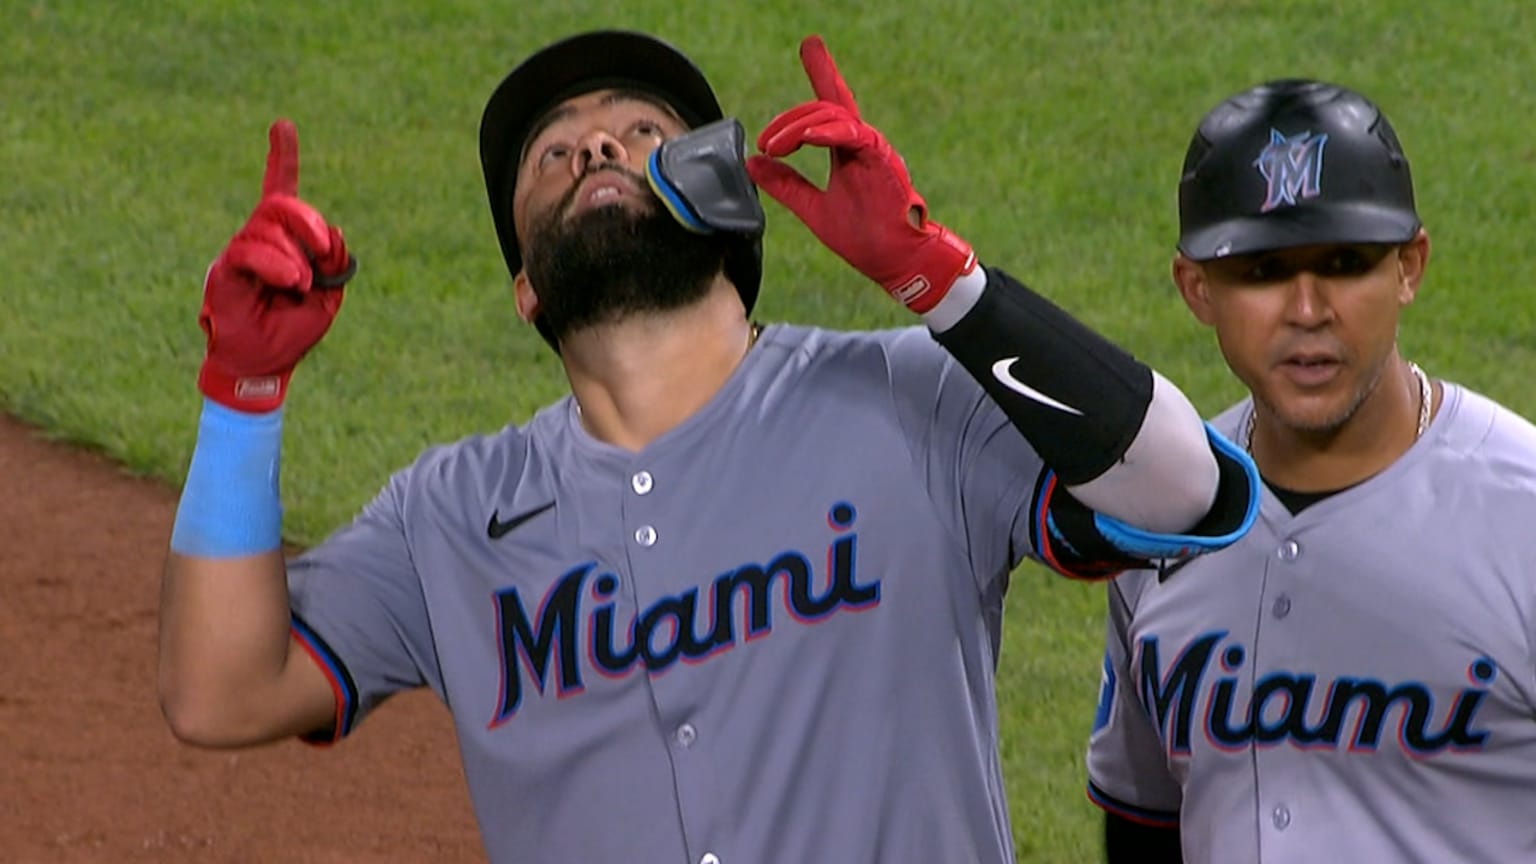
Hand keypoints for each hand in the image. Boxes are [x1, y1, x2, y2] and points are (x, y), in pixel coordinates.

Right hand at [197, 119, 355, 412]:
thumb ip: (333, 263)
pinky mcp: (225, 271)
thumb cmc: (292, 331)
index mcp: (283, 242)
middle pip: (279, 205)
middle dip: (306, 220)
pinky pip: (249, 253)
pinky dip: (275, 264)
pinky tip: (291, 281)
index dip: (282, 158)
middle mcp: (257, 241)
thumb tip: (331, 233)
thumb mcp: (328, 296)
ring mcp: (239, 254)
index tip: (282, 126)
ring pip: (265, 227)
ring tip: (300, 285)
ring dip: (292, 254)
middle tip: (323, 248)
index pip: (280, 192)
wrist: (264, 365)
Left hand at [745, 35, 974, 313]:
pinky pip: (854, 134)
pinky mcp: (882, 160)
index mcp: (847, 151)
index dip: (821, 71)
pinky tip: (807, 136)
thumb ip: (785, 184)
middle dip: (789, 119)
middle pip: (823, 109)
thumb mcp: (812, 208)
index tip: (809, 46)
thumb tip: (753, 162)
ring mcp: (873, 149)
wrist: (894, 261)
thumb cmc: (862, 236)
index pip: (830, 105)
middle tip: (766, 141)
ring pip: (834, 117)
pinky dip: (827, 131)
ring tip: (775, 145)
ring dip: (799, 126)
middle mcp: (861, 144)